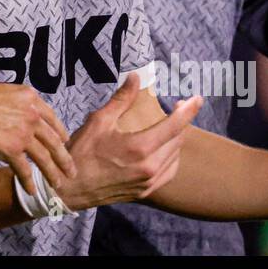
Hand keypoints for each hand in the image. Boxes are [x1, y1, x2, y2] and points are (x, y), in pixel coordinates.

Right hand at [0, 82, 75, 196]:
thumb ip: (20, 104)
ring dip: (52, 174)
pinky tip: (32, 190)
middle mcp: (32, 115)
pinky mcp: (11, 150)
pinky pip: (25, 170)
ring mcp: (23, 133)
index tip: (64, 144)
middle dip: (65, 159)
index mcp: (31, 98)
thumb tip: (25, 116)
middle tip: (71, 171)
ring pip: (45, 158)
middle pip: (54, 141)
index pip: (53, 119)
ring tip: (58, 184)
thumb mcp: (5, 91)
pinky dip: (29, 182)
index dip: (61, 134)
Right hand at [56, 74, 201, 211]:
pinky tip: (164, 149)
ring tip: (170, 126)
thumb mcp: (98, 121)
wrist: (69, 189)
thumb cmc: (81, 153)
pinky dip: (171, 157)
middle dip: (182, 121)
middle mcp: (150, 167)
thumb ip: (121, 99)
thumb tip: (135, 77)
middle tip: (177, 107)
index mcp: (140, 148)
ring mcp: (149, 182)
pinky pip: (169, 171)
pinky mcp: (145, 191)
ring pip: (175, 156)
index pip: (175, 125)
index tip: (198, 99)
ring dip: (176, 139)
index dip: (189, 110)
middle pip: (178, 140)